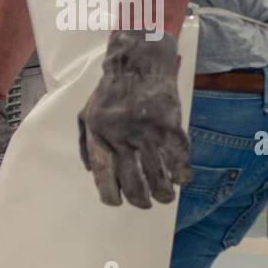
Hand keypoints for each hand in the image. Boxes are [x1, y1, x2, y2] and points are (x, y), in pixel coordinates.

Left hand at [78, 30, 191, 207]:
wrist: (138, 63)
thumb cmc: (110, 92)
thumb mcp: (85, 114)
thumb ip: (86, 144)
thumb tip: (90, 171)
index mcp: (99, 135)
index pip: (103, 174)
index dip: (109, 194)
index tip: (116, 203)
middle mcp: (122, 136)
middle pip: (132, 179)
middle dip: (139, 199)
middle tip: (145, 204)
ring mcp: (147, 130)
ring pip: (157, 173)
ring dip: (163, 191)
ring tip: (165, 197)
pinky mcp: (169, 123)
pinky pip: (178, 156)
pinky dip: (182, 172)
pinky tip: (182, 180)